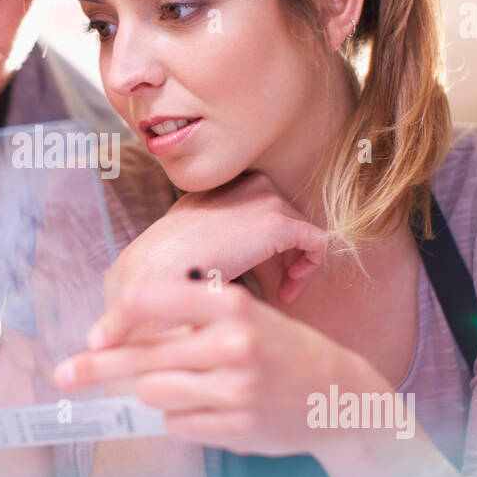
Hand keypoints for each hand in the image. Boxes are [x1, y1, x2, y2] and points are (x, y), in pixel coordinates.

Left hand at [54, 281, 383, 457]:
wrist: (338, 396)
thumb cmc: (278, 349)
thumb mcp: (243, 316)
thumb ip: (189, 320)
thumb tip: (116, 338)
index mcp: (232, 306)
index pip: (154, 299)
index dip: (116, 320)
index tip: (94, 337)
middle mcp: (234, 344)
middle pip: (142, 357)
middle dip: (96, 367)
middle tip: (63, 376)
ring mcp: (236, 390)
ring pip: (154, 392)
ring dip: (153, 391)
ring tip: (186, 385)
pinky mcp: (236, 429)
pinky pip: (177, 424)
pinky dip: (180, 417)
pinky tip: (210, 409)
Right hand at [106, 171, 326, 308]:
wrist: (159, 267)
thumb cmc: (165, 261)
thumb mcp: (188, 234)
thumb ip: (214, 231)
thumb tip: (230, 249)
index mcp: (224, 183)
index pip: (262, 206)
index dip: (266, 242)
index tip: (257, 270)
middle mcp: (248, 183)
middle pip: (287, 216)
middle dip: (284, 254)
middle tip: (274, 286)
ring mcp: (266, 199)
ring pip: (303, 231)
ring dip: (295, 265)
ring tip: (281, 293)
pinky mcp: (279, 224)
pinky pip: (317, 243)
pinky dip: (308, 269)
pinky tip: (286, 292)